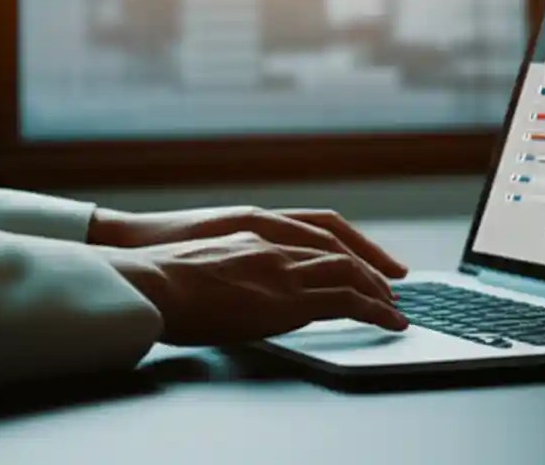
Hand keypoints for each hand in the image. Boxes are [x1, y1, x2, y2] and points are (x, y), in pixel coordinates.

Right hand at [99, 232, 409, 344]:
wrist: (150, 279)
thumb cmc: (161, 273)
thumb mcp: (203, 255)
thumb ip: (229, 261)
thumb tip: (235, 281)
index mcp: (254, 226)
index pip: (316, 228)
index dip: (346, 242)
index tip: (365, 257)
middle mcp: (274, 238)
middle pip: (338, 245)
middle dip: (371, 263)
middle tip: (394, 282)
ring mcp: (281, 265)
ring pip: (346, 270)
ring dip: (376, 287)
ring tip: (394, 306)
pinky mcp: (286, 296)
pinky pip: (342, 299)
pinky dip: (370, 308)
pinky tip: (385, 319)